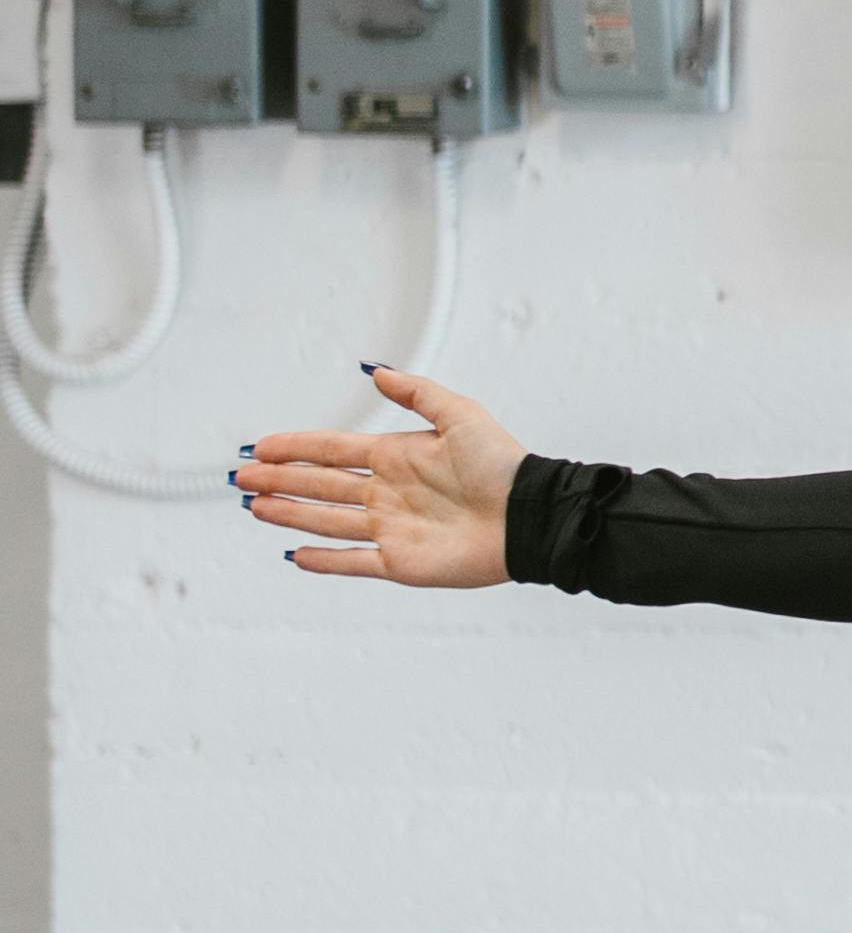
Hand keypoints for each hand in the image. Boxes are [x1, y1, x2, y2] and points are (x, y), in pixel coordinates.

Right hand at [234, 365, 523, 588]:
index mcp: (396, 456)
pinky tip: (294, 555)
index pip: (332, 450)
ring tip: (254, 506)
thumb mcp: (458, 414)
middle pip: (320, 485)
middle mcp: (387, 493)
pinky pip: (353, 562)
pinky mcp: (400, 563)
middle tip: (240, 476)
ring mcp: (391, 529)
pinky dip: (324, 561)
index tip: (260, 445)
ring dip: (289, 514)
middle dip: (279, 479)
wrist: (529, 517)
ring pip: (326, 521)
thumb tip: (373, 369)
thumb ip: (414, 392)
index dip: (295, 447)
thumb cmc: (503, 465)